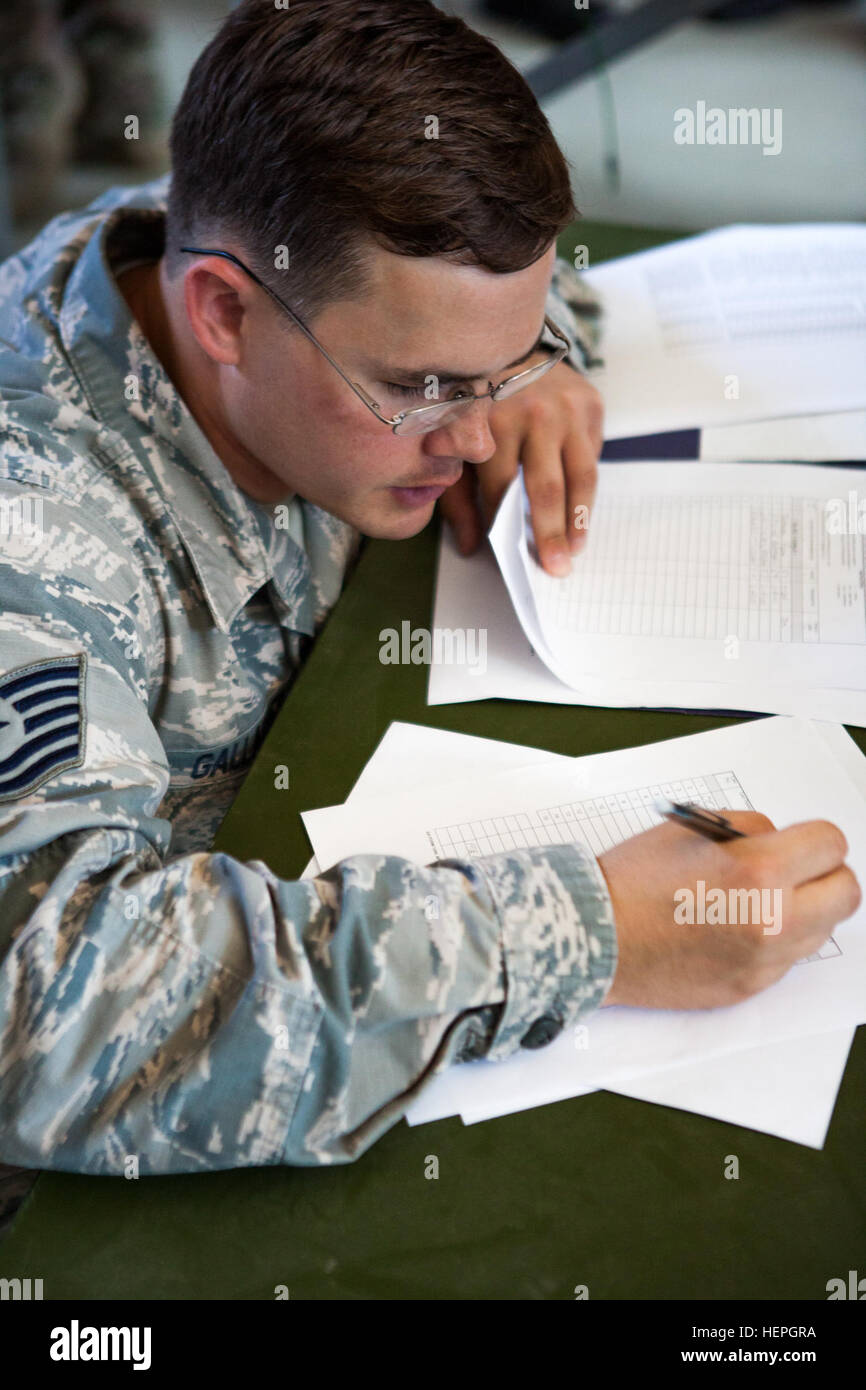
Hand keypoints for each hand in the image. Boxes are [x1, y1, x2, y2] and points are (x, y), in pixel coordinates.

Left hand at [438, 360, 602, 576]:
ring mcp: (569, 408)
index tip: (511, 558)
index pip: (502, 486)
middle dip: (551, 532)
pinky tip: (581, 515)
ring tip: (576, 549)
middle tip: (556, 568)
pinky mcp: (592, 404)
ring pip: (581, 475)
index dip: (505, 524)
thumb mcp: (455, 444)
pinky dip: (587, 488)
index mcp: (493, 420)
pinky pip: (593, 456)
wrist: (511, 343)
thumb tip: (469, 546)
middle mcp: (535, 413)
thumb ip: (458, 496)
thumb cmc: (477, 403)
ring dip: (580, 518)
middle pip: (547, 487)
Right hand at [597, 811, 860, 1009]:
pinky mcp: (749, 988)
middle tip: (794, 870)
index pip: (831, 845)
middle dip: (823, 875)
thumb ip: (750, 831)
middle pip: (845, 893)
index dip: (812, 837)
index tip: (797, 841)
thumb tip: (782, 842)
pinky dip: (773, 941)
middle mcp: (773, 921)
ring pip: (822, 930)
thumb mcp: (692, 829)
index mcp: (760, 872)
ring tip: (757, 901)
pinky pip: (787, 959)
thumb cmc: (633, 879)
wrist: (593, 937)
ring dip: (803, 910)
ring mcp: (764, 962)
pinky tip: (734, 928)